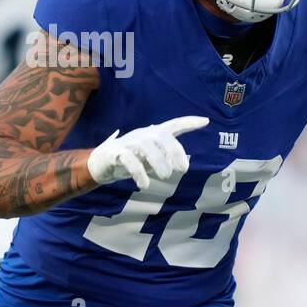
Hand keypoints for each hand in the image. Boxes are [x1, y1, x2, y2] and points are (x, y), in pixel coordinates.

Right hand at [87, 115, 209, 190]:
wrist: (101, 163)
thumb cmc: (131, 160)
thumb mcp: (150, 160)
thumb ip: (164, 159)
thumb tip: (182, 164)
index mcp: (152, 134)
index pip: (172, 125)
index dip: (188, 122)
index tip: (205, 121)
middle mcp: (142, 135)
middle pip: (161, 135)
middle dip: (174, 150)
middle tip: (183, 170)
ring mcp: (128, 142)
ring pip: (146, 146)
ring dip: (158, 162)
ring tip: (166, 177)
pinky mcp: (115, 152)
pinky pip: (129, 159)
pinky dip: (139, 172)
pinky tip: (144, 185)